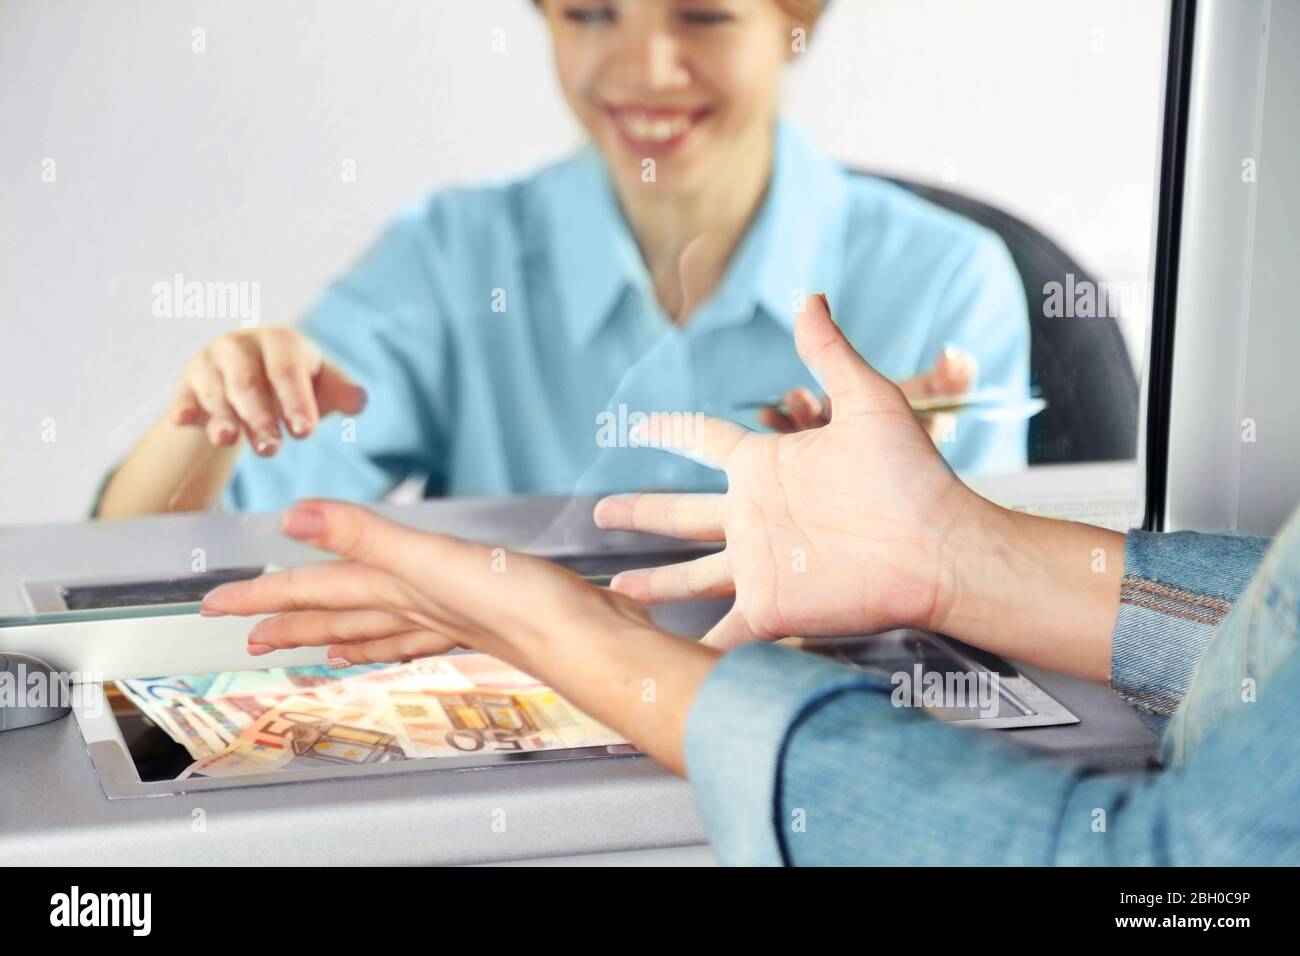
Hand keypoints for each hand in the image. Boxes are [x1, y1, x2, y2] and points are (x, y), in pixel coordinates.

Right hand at [170, 328, 366, 454]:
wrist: (247, 387)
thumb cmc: (293, 387)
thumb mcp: (320, 388)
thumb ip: (342, 392)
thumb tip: (361, 402)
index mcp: (281, 342)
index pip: (287, 370)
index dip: (296, 400)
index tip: (304, 431)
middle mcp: (243, 345)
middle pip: (248, 382)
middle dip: (260, 416)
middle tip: (271, 449)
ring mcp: (211, 361)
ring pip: (217, 392)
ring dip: (224, 418)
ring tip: (230, 441)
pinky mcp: (188, 382)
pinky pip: (183, 395)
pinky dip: (184, 407)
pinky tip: (185, 421)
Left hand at [200, 500, 720, 772]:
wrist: (584, 637)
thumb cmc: (517, 602)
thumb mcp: (433, 558)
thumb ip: (367, 535)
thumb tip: (295, 517)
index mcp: (397, 590)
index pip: (314, 589)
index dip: (263, 593)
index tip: (214, 603)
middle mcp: (414, 607)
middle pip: (336, 613)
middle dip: (288, 619)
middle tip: (244, 631)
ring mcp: (447, 617)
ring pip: (375, 625)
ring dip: (336, 630)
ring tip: (305, 642)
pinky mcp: (480, 617)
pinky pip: (420, 629)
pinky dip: (397, 633)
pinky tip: (399, 635)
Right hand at [593, 293, 988, 649]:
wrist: (937, 547)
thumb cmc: (911, 476)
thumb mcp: (868, 402)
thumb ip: (830, 353)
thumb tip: (811, 295)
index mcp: (768, 467)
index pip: (706, 442)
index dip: (672, 431)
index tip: (640, 425)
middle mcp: (755, 518)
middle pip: (681, 514)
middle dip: (641, 513)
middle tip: (601, 514)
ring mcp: (760, 566)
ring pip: (690, 578)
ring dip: (653, 585)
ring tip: (617, 590)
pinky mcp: (771, 608)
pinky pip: (723, 635)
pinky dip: (693, 652)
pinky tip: (666, 667)